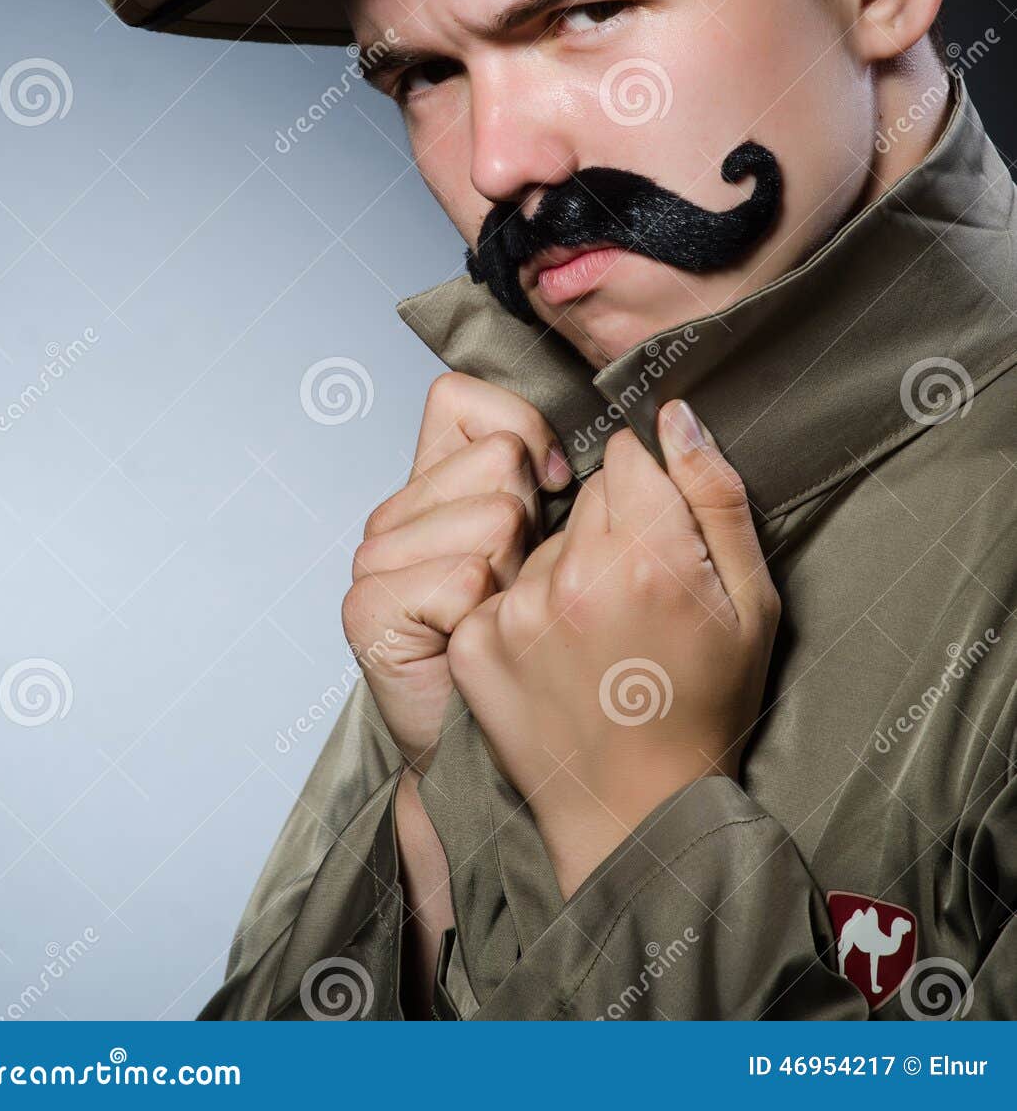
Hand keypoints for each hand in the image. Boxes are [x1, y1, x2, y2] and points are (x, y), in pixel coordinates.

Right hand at [341, 371, 570, 771]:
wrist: (497, 759)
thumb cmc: (554, 657)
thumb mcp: (575, 548)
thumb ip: (579, 474)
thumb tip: (652, 418)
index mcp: (439, 481)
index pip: (461, 398)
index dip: (525, 434)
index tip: (554, 487)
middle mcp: (401, 510)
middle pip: (498, 456)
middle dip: (535, 520)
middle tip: (520, 581)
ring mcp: (378, 556)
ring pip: (493, 516)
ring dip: (517, 575)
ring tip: (500, 615)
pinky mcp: (370, 606)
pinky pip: (464, 576)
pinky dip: (487, 614)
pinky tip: (473, 639)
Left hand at [446, 398, 780, 897]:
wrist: (638, 814)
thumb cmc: (706, 709)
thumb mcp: (752, 602)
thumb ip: (715, 495)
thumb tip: (675, 414)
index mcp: (650, 555)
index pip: (624, 456)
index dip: (647, 492)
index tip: (657, 538)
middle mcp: (574, 575)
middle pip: (580, 497)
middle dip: (608, 527)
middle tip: (634, 596)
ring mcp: (516, 611)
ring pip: (538, 543)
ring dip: (564, 570)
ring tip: (598, 637)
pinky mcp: (475, 644)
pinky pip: (499, 589)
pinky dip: (522, 612)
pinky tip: (556, 658)